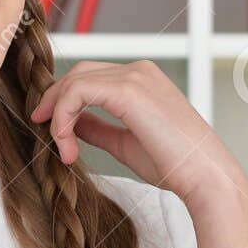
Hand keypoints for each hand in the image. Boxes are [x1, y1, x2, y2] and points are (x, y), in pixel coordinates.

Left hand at [28, 60, 247, 212]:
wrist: (204, 176)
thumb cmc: (175, 165)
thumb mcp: (125, 142)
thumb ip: (98, 128)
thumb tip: (72, 123)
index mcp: (143, 79)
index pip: (91, 77)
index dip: (65, 100)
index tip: (55, 132)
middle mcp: (139, 71)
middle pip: (79, 73)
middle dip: (54, 101)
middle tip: (43, 131)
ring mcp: (134, 77)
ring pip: (74, 82)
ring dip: (58, 116)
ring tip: (64, 150)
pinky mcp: (127, 90)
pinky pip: (77, 93)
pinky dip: (64, 118)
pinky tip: (68, 146)